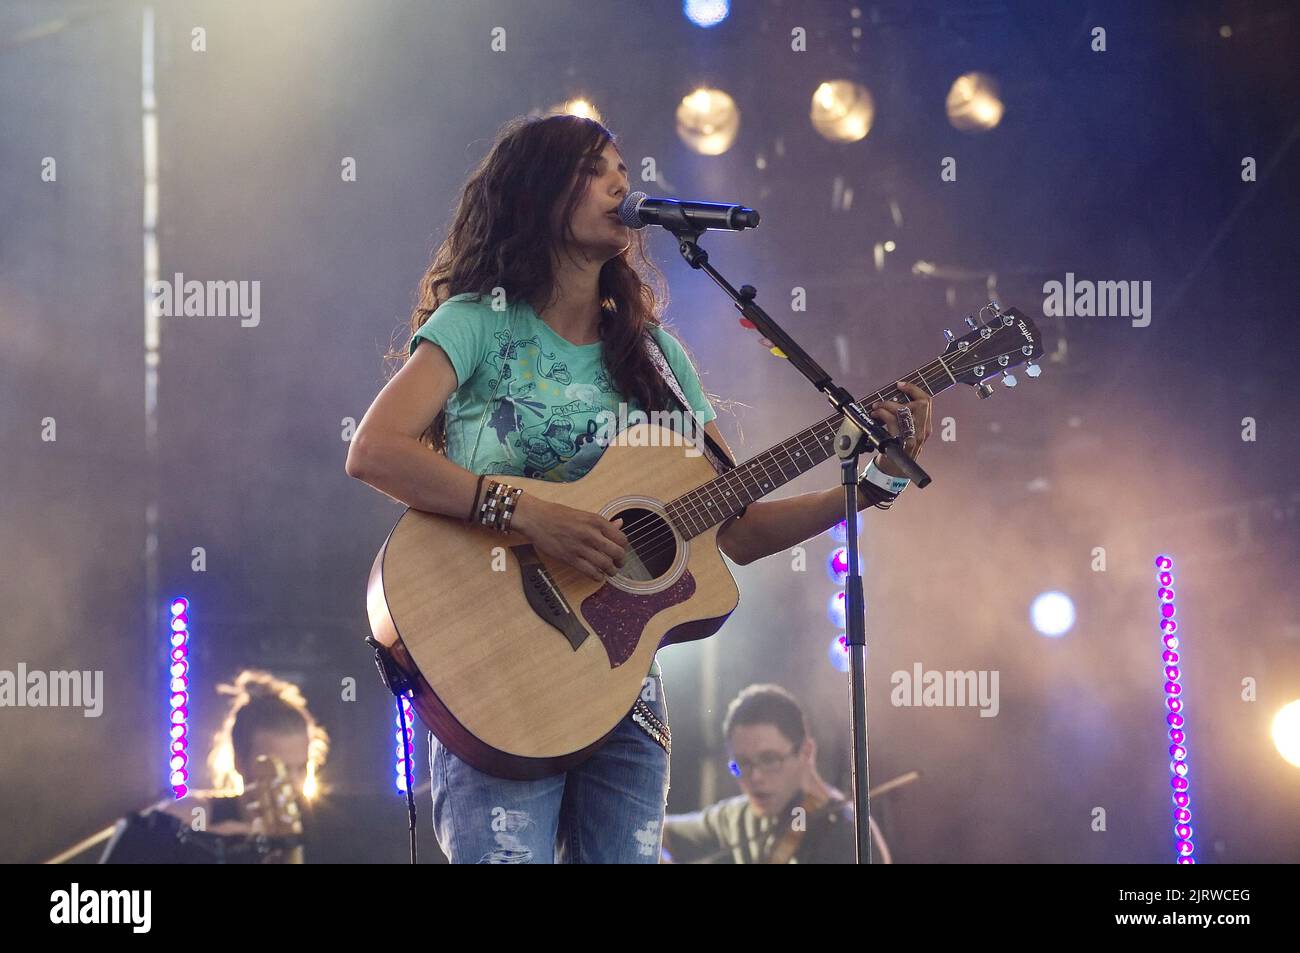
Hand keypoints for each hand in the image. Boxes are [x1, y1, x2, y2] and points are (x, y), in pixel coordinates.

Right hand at [510, 496, 627, 582]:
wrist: (536, 518)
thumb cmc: (558, 515)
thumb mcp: (584, 514)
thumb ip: (603, 522)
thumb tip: (620, 524)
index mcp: (596, 521)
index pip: (621, 538)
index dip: (623, 547)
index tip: (620, 550)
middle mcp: (591, 534)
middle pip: (617, 553)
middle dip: (620, 561)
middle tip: (618, 564)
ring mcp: (580, 547)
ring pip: (605, 565)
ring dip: (610, 571)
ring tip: (609, 571)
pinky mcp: (570, 558)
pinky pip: (590, 572)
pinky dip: (597, 576)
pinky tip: (597, 575)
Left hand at [868, 380, 932, 476]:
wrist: (893, 473)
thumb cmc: (897, 452)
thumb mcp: (907, 434)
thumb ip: (906, 419)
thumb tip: (892, 401)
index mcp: (925, 427)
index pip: (926, 401)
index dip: (914, 389)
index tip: (900, 385)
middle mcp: (922, 432)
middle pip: (921, 404)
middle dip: (900, 397)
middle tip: (884, 401)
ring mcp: (914, 438)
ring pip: (905, 411)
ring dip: (887, 406)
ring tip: (876, 409)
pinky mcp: (902, 443)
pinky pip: (893, 422)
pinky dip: (882, 415)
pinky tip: (875, 416)